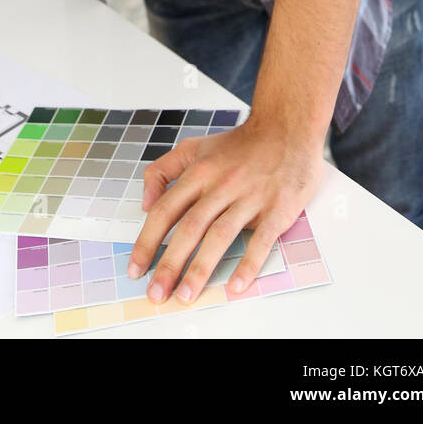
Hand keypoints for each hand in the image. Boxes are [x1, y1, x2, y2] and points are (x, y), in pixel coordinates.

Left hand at [126, 115, 325, 304]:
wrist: (287, 127)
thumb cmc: (240, 144)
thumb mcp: (194, 147)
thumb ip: (163, 171)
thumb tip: (145, 204)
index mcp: (199, 172)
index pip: (165, 210)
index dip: (147, 241)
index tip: (135, 268)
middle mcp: (221, 186)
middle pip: (189, 228)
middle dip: (169, 264)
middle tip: (156, 294)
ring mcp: (250, 198)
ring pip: (220, 236)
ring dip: (201, 269)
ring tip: (186, 296)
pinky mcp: (277, 209)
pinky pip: (261, 241)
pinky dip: (247, 264)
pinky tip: (234, 286)